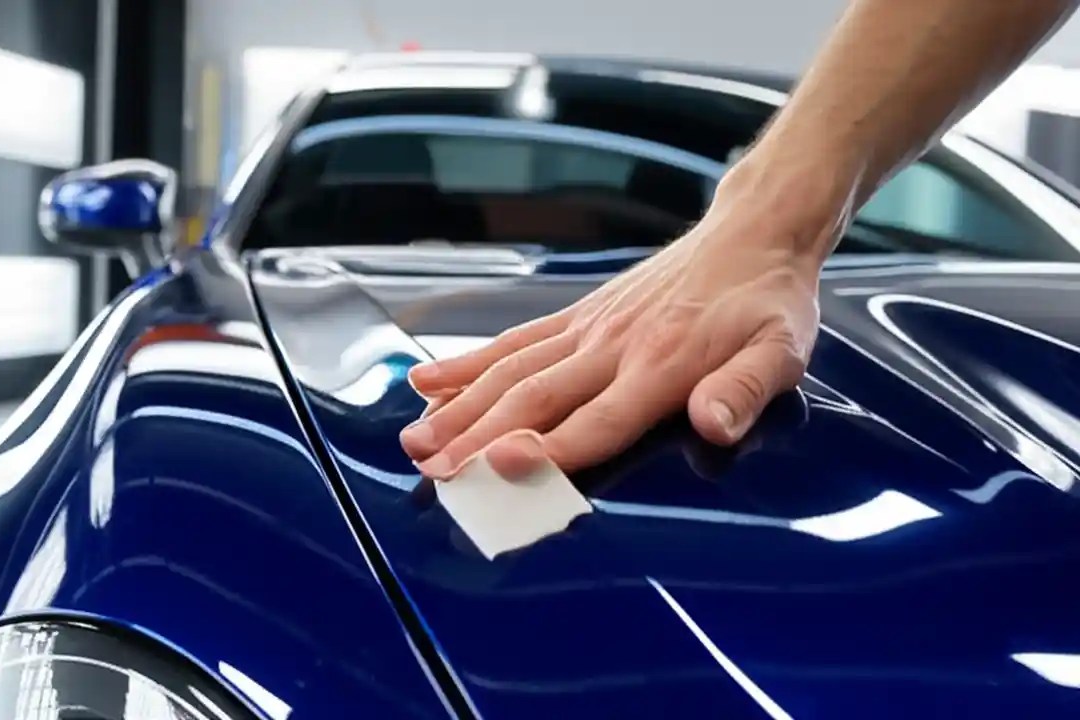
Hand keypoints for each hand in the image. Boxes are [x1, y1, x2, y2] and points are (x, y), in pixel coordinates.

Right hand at [399, 198, 825, 479]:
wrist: (752, 232)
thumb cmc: (766, 303)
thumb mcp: (780, 350)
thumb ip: (743, 390)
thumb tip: (714, 424)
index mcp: (661, 366)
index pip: (597, 419)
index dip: (548, 448)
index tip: (498, 466)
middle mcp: (612, 348)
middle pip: (535, 400)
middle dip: (478, 438)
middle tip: (432, 471)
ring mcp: (587, 329)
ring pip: (511, 372)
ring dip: (459, 407)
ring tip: (415, 439)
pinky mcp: (577, 316)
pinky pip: (515, 342)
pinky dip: (468, 364)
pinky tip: (427, 382)